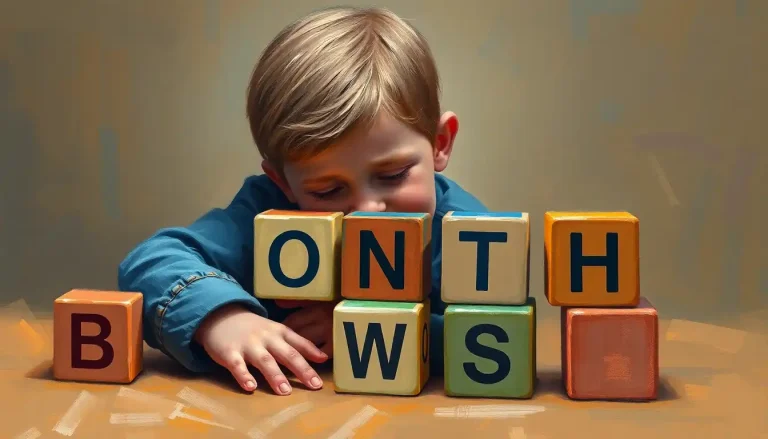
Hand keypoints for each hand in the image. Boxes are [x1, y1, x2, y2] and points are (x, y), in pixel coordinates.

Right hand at [194, 303, 327, 394]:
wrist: (220, 314)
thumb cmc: (253, 328)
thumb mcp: (277, 331)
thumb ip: (298, 343)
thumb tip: (323, 357)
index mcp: (279, 332)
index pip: (300, 345)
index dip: (313, 357)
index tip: (324, 372)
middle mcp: (267, 338)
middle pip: (287, 354)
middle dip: (301, 370)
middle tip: (314, 386)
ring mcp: (248, 344)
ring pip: (264, 360)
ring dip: (276, 376)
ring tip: (285, 392)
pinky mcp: (229, 352)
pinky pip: (237, 365)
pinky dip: (243, 376)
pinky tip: (250, 387)